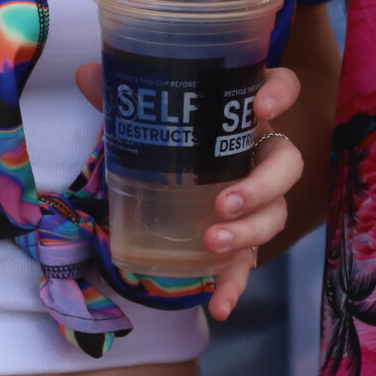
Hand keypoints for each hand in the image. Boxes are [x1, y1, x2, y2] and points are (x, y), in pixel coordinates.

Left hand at [74, 62, 304, 318]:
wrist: (170, 187)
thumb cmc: (169, 140)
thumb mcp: (147, 118)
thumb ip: (123, 97)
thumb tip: (88, 70)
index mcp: (243, 116)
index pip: (280, 90)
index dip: (279, 94)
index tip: (259, 105)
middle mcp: (260, 156)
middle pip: (286, 164)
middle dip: (263, 184)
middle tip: (225, 201)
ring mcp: (257, 201)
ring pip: (274, 214)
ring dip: (249, 231)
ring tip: (211, 243)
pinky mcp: (243, 242)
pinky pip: (248, 264)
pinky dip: (235, 285)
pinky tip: (218, 305)